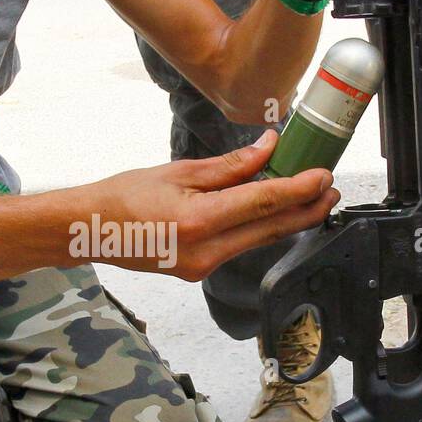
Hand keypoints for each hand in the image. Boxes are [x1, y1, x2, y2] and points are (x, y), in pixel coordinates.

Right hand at [89, 133, 339, 279]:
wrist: (90, 231)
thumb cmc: (124, 197)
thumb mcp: (178, 172)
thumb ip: (229, 166)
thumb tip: (268, 149)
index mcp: (198, 221)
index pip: (263, 202)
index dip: (299, 189)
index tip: (322, 175)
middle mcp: (205, 251)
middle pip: (271, 230)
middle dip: (306, 211)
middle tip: (331, 191)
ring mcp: (202, 267)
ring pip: (258, 241)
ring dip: (286, 220)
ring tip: (309, 198)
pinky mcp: (199, 271)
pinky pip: (239, 248)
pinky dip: (258, 228)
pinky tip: (269, 212)